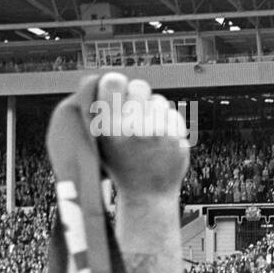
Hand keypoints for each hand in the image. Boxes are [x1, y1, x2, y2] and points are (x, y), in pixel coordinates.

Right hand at [90, 73, 189, 198]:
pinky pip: (173, 114)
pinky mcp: (174, 137)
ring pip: (158, 100)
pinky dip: (169, 123)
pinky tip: (161, 139)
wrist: (147, 195)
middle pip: (139, 86)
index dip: (117, 82)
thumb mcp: (99, 142)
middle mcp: (129, 127)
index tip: (118, 89)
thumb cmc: (121, 164)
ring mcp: (154, 132)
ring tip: (148, 131)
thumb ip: (100, 113)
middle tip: (136, 110)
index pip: (113, 80)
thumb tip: (106, 77)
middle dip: (139, 95)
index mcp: (106, 126)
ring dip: (154, 111)